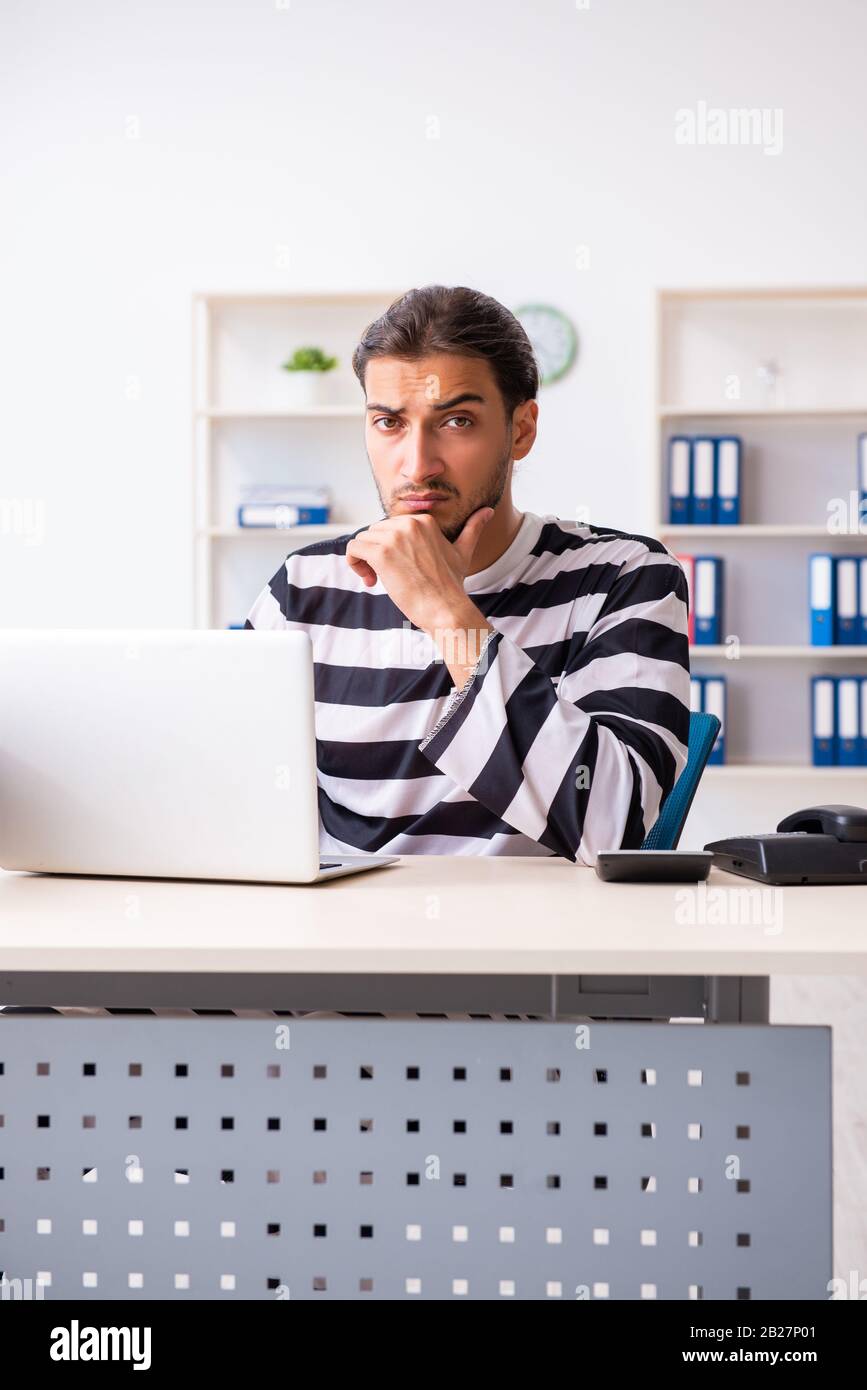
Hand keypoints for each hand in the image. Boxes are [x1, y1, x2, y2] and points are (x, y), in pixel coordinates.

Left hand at [345, 506, 494, 634]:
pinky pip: (353, 548)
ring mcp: (394, 538)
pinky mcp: (382, 553)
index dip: (389, 547)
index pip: (390, 527)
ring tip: (376, 580)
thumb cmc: (451, 585)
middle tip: (383, 576)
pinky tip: (370, 581)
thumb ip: (473, 529)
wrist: (446, 609)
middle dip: (374, 553)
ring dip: (363, 560)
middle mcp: (408, 524)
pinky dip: (354, 563)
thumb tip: (488, 511)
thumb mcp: (463, 552)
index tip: (398, 567)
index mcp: (424, 521)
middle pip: (374, 532)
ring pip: (361, 539)